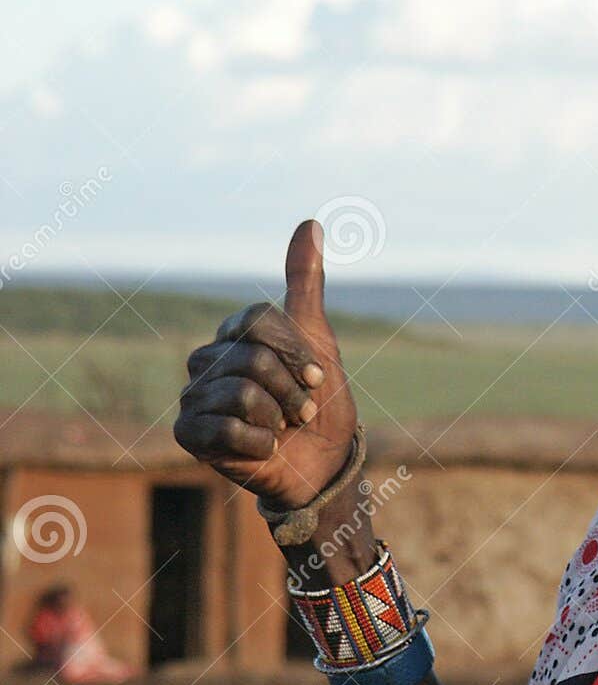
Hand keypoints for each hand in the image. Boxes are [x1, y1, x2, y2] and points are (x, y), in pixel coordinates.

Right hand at [174, 220, 357, 507]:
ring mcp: (194, 396)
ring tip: (282, 428)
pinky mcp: (189, 434)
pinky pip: (226, 429)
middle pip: (255, 358)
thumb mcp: (319, 338)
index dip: (298, 352)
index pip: (261, 322)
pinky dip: (260, 443)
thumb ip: (306, 283)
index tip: (316, 376)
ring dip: (279, 418)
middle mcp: (208, 359)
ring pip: (243, 393)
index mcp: (234, 334)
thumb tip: (310, 221)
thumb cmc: (320, 401)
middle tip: (301, 410)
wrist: (321, 463)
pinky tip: (263, 448)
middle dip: (293, 389)